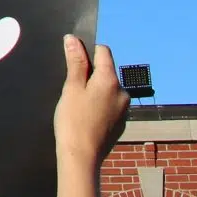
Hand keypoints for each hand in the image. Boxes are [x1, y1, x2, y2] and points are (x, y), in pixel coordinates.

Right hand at [54, 37, 127, 169]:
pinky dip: (99, 106)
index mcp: (110, 80)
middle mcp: (122, 92)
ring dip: (95, 91)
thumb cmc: (73, 120)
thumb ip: (75, 62)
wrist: (82, 157)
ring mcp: (124, 109)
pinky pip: (110, 105)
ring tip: (78, 107)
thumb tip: (73, 39)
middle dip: (90, 75)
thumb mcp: (71, 88)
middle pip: (105, 72)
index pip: (103, 52)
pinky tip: (86, 118)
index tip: (72, 63)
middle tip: (72, 90)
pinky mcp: (121, 123)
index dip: (86, 52)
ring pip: (108, 89)